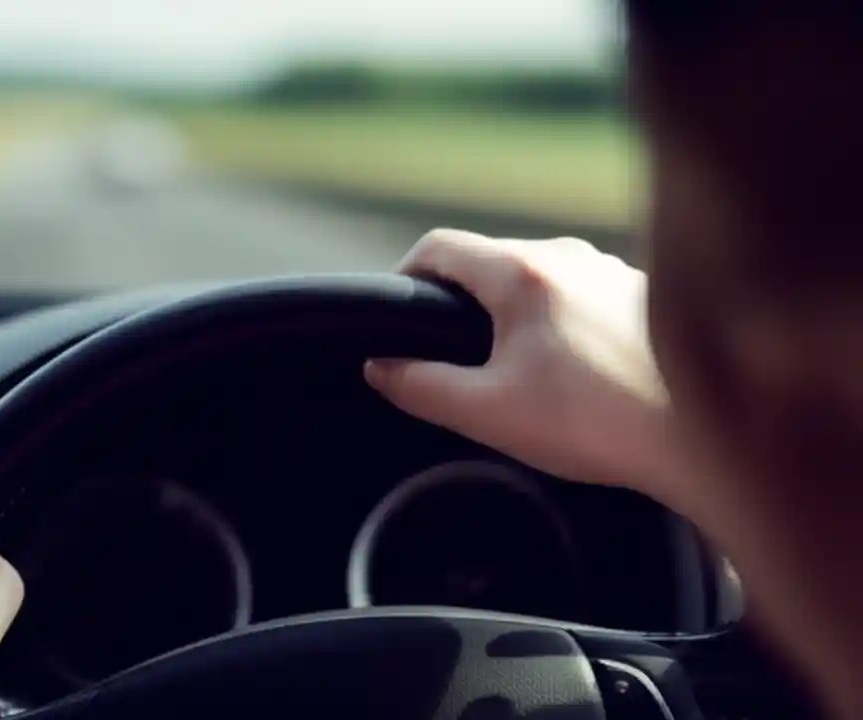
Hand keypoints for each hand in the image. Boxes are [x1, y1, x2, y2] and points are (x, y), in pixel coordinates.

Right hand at [364, 230, 677, 502]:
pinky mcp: (645, 294)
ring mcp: (612, 269)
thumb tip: (381, 367)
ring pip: (538, 276)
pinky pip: (580, 293)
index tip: (396, 314)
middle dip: (459, 302)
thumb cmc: (598, 422)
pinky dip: (558, 321)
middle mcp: (569, 255)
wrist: (710, 436)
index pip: (438, 246)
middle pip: (488, 260)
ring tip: (515, 370)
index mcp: (522, 271)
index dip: (404, 276)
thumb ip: (422, 386)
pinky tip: (573, 373)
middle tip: (451, 356)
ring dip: (513, 312)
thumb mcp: (488, 412)